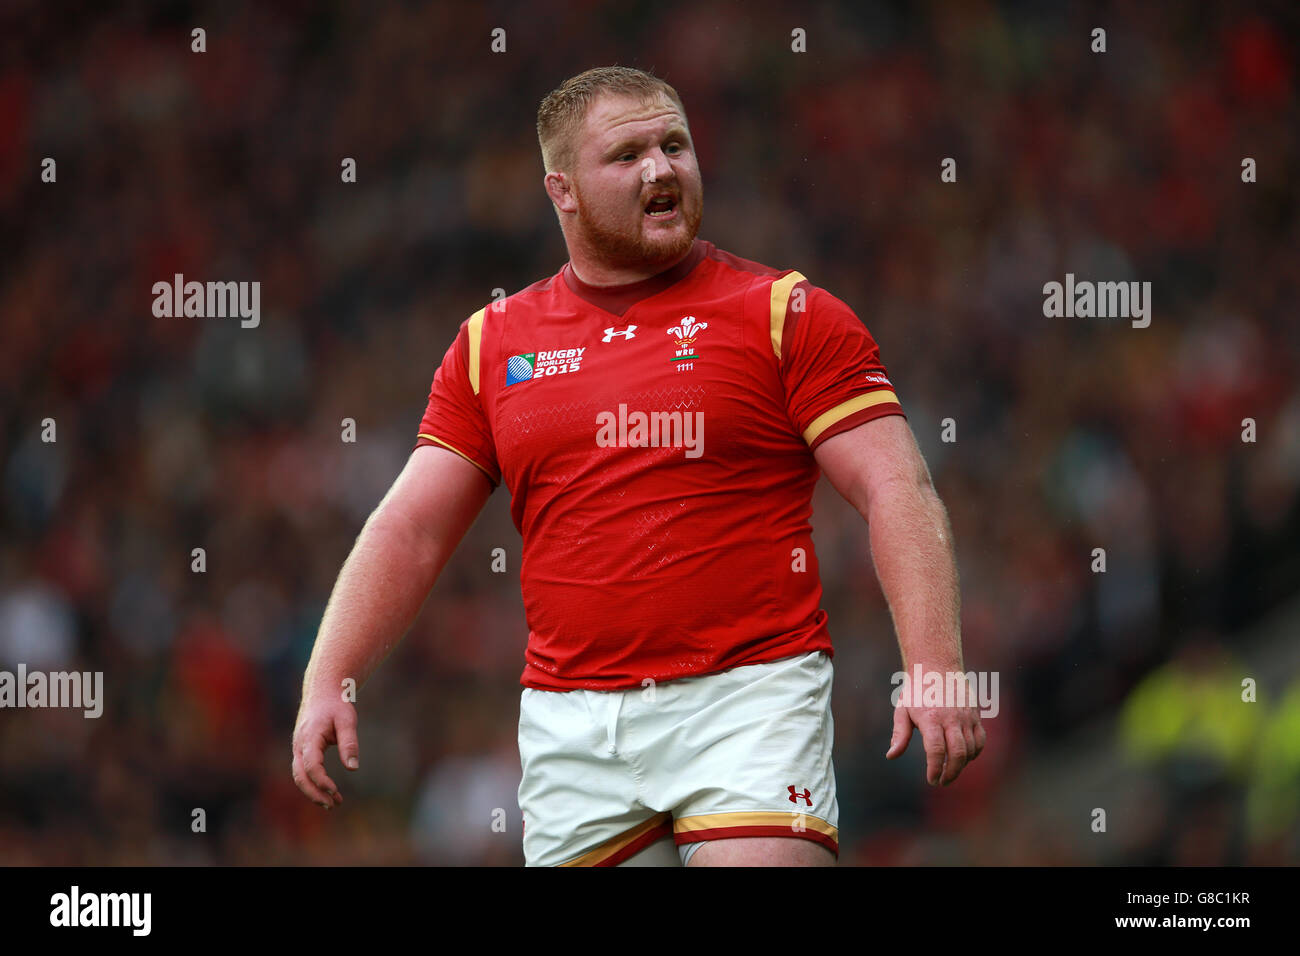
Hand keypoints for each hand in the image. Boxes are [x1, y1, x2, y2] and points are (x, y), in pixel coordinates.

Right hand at [291, 694, 359, 808]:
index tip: (335, 792)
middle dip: (315, 794)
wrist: (322, 692)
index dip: (322, 781)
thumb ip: (349, 743)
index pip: (312, 765)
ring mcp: (298, 748)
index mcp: (310, 737)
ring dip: (314, 791)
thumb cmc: (336, 705)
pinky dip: (313, 783)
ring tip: (334, 803)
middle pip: (300, 776)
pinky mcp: (302, 751)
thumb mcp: (347, 720)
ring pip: (299, 776)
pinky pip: (303, 771)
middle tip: (333, 805)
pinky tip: (328, 791)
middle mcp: (299, 745)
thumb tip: (353, 768)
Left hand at [885, 699, 984, 785]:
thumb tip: (891, 755)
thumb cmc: (917, 690)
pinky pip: (980, 740)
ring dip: (962, 765)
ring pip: (971, 749)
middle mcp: (951, 718)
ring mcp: (966, 716)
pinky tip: (964, 758)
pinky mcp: (975, 715)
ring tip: (949, 770)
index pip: (936, 750)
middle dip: (951, 773)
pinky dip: (974, 753)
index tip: (932, 780)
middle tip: (942, 782)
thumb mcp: (903, 709)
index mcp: (931, 718)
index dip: (934, 769)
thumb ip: (900, 734)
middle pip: (958, 753)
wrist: (937, 666)